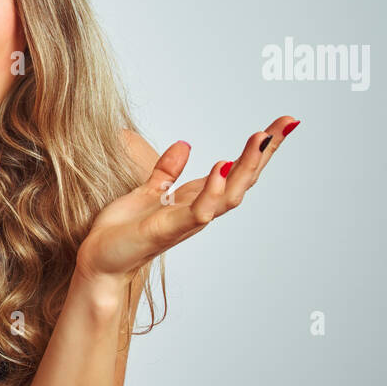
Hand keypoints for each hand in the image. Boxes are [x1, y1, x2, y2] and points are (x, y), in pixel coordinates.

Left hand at [76, 117, 298, 283]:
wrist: (99, 262)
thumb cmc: (122, 232)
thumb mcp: (147, 191)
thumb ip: (166, 171)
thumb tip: (184, 145)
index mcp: (195, 199)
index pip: (235, 170)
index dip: (258, 149)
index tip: (283, 124)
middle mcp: (198, 211)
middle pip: (243, 180)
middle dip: (265, 152)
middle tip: (287, 123)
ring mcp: (186, 222)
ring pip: (228, 195)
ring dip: (246, 166)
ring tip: (260, 137)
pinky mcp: (167, 229)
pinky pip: (197, 211)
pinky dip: (211, 192)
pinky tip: (221, 169)